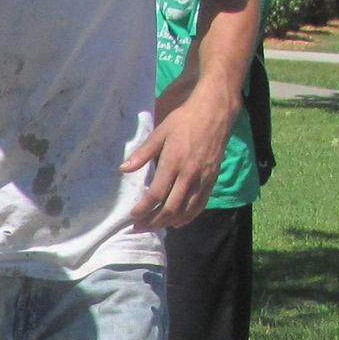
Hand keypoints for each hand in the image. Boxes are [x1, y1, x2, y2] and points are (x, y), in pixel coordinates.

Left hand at [124, 89, 229, 231]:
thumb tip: (124, 168)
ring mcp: (203, 178)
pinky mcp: (212, 179)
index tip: (132, 216)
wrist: (214, 112)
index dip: (144, 208)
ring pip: (186, 210)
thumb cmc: (184, 120)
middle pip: (170, 207)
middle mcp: (189, 174)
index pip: (156, 193)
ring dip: (169, 222)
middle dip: (153, 221)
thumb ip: (143, 153)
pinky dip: (189, 217)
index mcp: (173, 162)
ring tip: (155, 227)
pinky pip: (200, 204)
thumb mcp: (160, 132)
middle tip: (139, 227)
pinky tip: (178, 222)